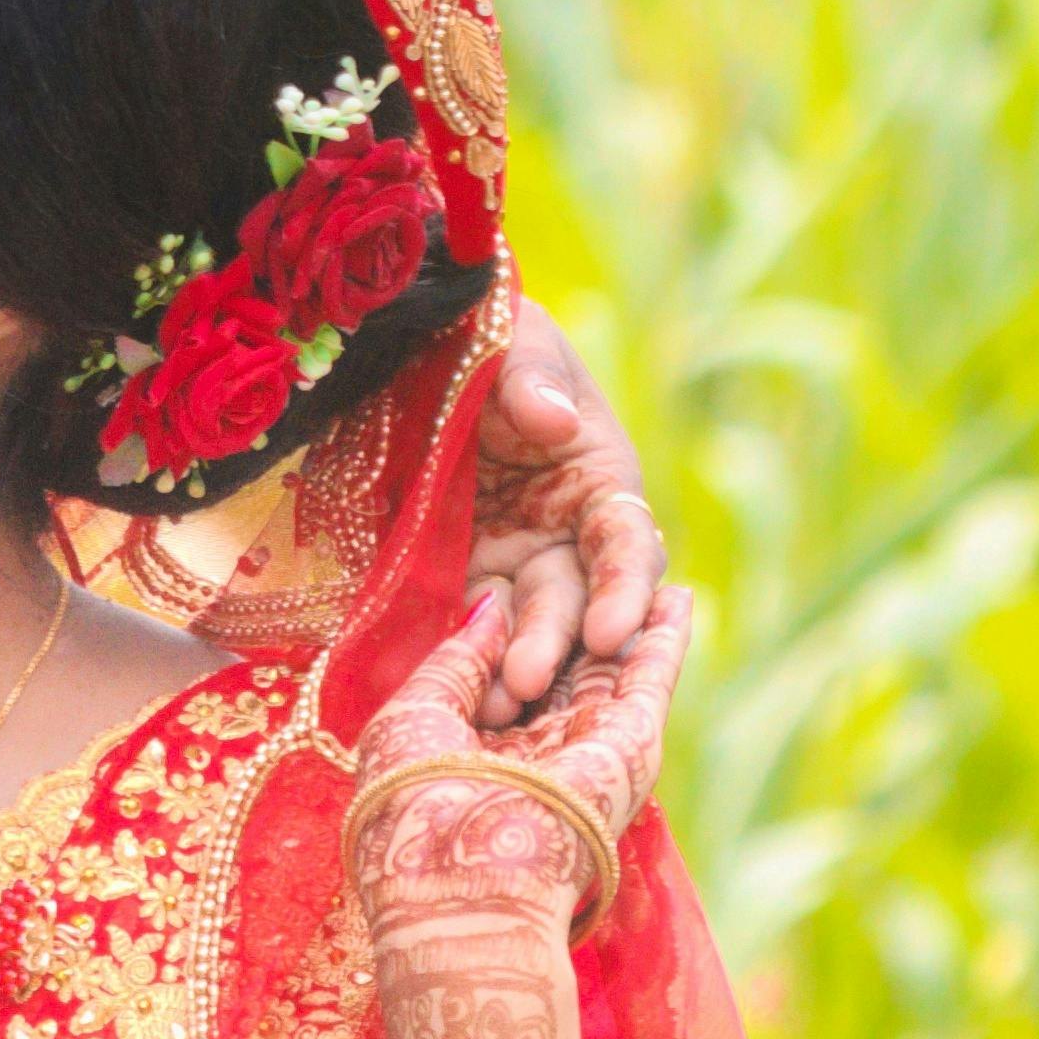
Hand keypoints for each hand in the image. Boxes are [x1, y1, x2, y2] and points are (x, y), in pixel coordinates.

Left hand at [348, 577, 693, 951]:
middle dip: (573, 616)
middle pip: (560, 668)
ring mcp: (587, 749)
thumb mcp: (414, 715)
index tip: (512, 573)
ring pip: (612, 669)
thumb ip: (458, 658)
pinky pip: (651, 679)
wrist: (462, 881)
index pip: (501, 676)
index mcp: (479, 752)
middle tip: (585, 554)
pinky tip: (679, 598)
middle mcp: (538, 751)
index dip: (509, 628)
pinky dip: (666, 638)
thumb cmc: (414, 805)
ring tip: (647, 559)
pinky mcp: (630, 747)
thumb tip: (489, 601)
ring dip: (631, 616)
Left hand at [462, 310, 664, 729]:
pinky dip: (463, 658)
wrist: (411, 345)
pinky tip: (445, 688)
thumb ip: (530, 376)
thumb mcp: (511, 338)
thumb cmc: (482, 332)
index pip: (626, 544)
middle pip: (577, 603)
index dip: (622, 589)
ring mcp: (512, 562)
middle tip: (523, 683)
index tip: (606, 629)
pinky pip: (467, 626)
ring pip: (526, 628)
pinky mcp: (458, 578)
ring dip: (512, 668)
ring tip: (486, 706)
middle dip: (555, 647)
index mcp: (599, 478)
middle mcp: (565, 534)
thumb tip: (556, 421)